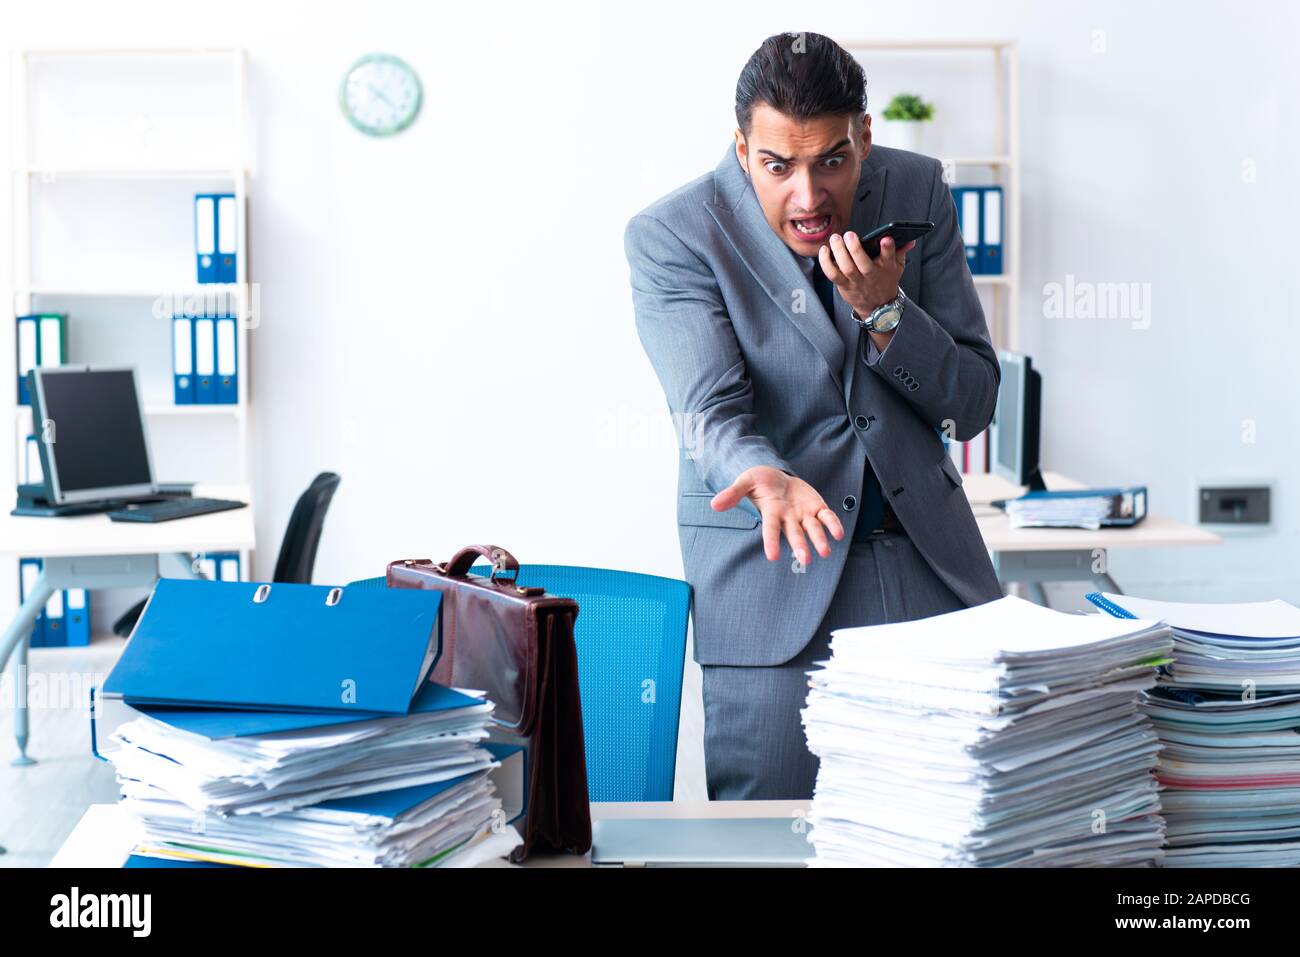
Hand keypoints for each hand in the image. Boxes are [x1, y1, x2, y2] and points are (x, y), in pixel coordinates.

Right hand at [710, 466, 844, 564]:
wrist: (777, 477)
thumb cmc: (759, 481)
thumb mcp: (745, 481)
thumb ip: (732, 493)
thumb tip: (713, 505)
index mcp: (771, 512)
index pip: (770, 529)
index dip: (771, 542)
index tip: (772, 557)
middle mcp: (788, 517)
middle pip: (794, 534)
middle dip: (800, 546)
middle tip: (805, 560)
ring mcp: (803, 514)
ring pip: (812, 529)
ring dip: (819, 540)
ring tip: (826, 552)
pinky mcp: (816, 507)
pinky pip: (826, 517)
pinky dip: (833, 525)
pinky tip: (839, 534)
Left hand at [818, 233, 916, 317]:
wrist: (877, 306)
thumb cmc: (886, 280)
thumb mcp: (898, 267)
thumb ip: (901, 251)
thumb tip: (910, 239)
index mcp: (886, 267)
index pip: (889, 256)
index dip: (888, 248)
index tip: (886, 238)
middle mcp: (871, 275)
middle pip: (863, 263)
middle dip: (856, 248)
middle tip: (849, 234)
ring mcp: (856, 281)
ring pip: (846, 268)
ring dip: (839, 252)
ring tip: (835, 238)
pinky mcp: (844, 285)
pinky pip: (832, 275)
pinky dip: (826, 263)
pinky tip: (824, 250)